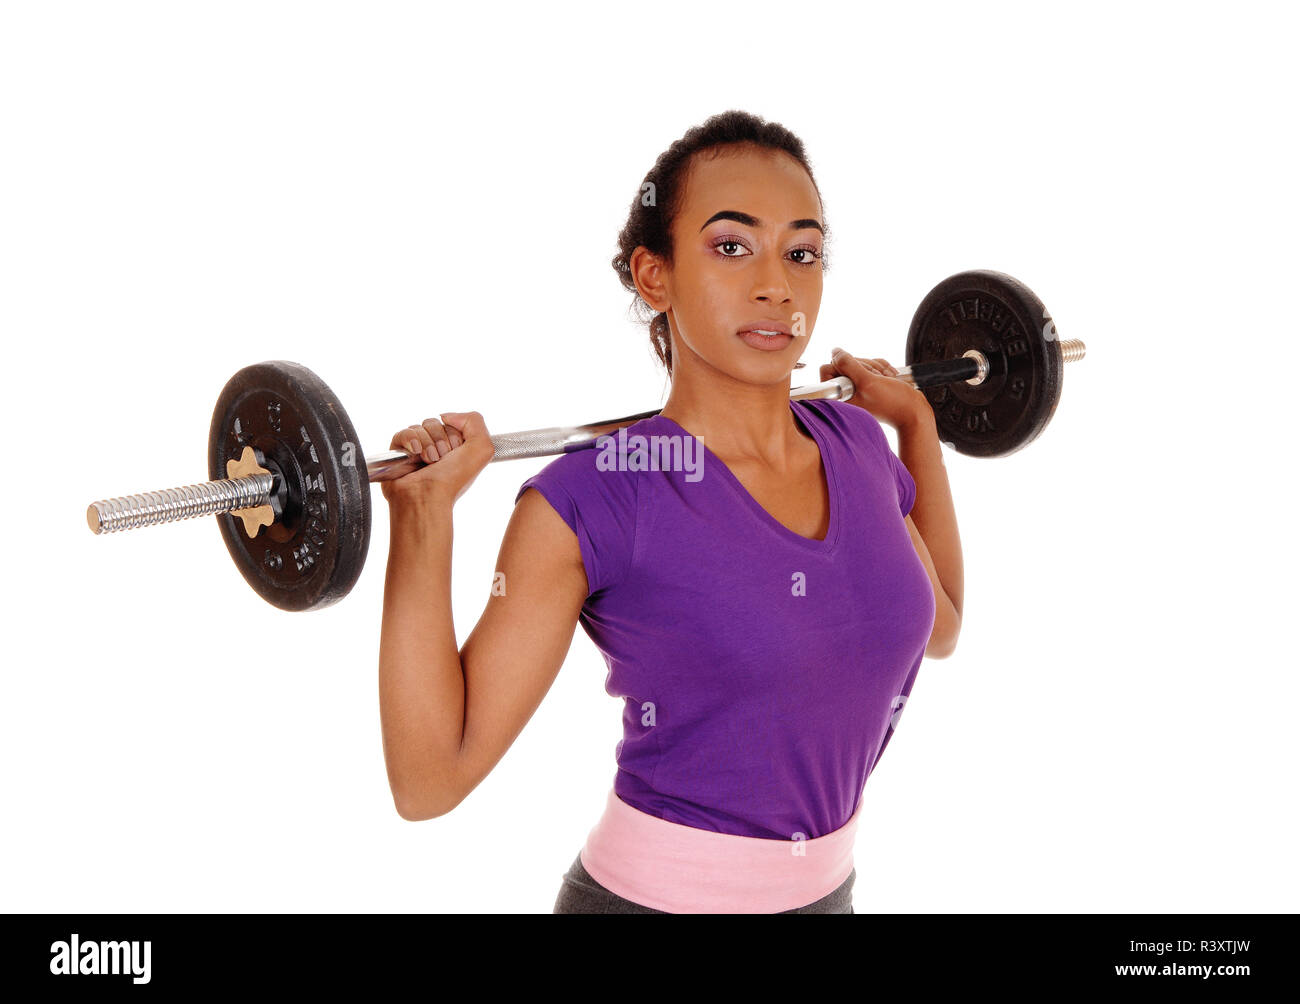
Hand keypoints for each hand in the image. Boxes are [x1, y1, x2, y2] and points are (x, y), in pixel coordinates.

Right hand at [379, 411, 494, 505]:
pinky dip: (410, 440)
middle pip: (435, 423)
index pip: (452, 423)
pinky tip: (414, 453)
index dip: (455, 436)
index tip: (456, 454)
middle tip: (441, 460)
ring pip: (419, 427)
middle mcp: (436, 448)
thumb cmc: (453, 479)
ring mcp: (416, 450)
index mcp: (455, 448)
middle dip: (440, 440)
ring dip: (426, 444)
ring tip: (428, 461)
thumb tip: (446, 416)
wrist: (427, 496)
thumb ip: (475, 421)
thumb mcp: (483, 448)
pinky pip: (403, 432)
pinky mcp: (398, 452)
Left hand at [819, 347, 927, 430]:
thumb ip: (848, 365)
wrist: (912, 410)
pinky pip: (870, 365)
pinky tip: (888, 377)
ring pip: (858, 362)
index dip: (843, 366)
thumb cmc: (891, 401)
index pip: (827, 369)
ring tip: (885, 380)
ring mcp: (857, 387)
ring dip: (875, 367)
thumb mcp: (867, 381)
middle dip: (865, 366)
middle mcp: (845, 392)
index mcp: (839, 396)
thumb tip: (835, 352)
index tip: (859, 377)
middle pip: (844, 363)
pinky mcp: (868, 383)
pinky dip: (881, 368)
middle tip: (876, 380)